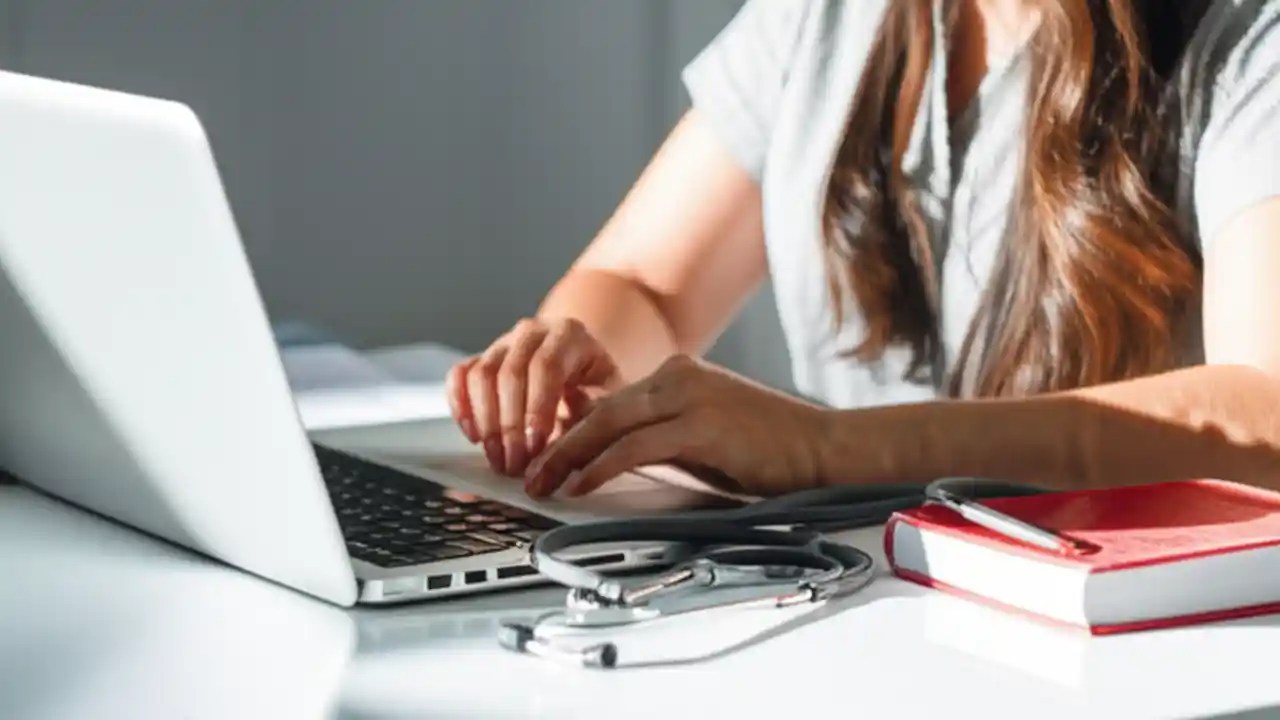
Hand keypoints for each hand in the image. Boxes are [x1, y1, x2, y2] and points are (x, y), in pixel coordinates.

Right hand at [446, 318, 620, 475]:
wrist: (581, 371)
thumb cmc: (597, 389)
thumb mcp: (609, 399)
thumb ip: (592, 418)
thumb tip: (568, 449)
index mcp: (569, 336)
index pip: (546, 366)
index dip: (538, 408)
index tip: (536, 445)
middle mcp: (531, 333)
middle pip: (509, 373)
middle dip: (509, 425)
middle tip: (514, 463)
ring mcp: (502, 344)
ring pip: (480, 375)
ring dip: (485, 422)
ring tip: (498, 458)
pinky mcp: (480, 358)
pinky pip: (459, 376)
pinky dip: (461, 407)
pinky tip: (475, 436)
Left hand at [524, 355, 829, 497]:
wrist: (821, 448)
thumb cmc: (766, 450)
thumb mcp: (703, 435)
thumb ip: (661, 437)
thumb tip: (613, 458)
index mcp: (678, 375)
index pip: (610, 401)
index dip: (571, 430)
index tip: (545, 456)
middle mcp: (679, 377)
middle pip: (600, 409)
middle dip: (557, 443)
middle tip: (529, 473)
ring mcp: (690, 397)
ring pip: (609, 424)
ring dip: (568, 456)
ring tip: (543, 483)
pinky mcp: (701, 426)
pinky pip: (635, 446)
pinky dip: (601, 466)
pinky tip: (582, 484)